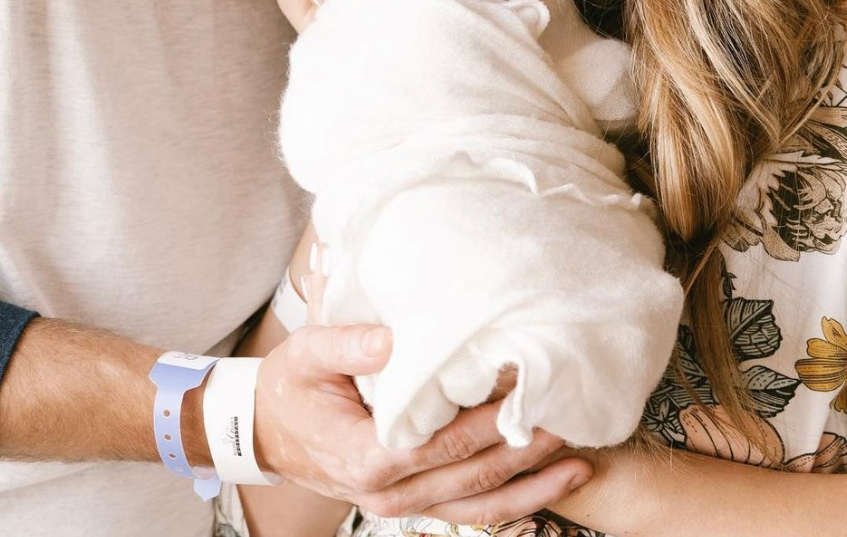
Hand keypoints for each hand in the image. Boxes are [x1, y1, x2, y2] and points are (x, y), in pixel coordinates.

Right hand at [254, 325, 590, 522]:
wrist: (265, 431)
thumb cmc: (290, 386)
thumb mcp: (308, 352)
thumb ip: (351, 343)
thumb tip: (400, 335)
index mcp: (366, 454)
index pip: (441, 441)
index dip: (488, 418)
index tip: (527, 387)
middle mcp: (388, 492)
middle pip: (470, 474)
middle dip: (524, 447)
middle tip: (571, 414)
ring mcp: (400, 504)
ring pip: (478, 503)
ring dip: (531, 484)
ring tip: (581, 459)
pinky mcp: (410, 502)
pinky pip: (468, 510)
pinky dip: (513, 500)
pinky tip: (548, 483)